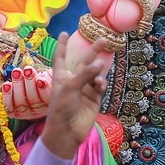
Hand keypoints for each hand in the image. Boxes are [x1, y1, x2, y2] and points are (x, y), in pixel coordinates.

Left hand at [38, 31, 113, 159]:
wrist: (68, 131)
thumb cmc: (62, 107)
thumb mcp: (70, 87)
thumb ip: (85, 73)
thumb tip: (100, 63)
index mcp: (61, 76)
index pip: (61, 57)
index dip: (62, 46)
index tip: (64, 33)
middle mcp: (73, 80)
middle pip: (84, 62)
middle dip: (92, 51)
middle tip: (103, 39)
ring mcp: (85, 89)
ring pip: (95, 73)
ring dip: (98, 69)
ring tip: (101, 66)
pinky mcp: (95, 98)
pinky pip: (100, 86)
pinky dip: (101, 83)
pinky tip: (99, 84)